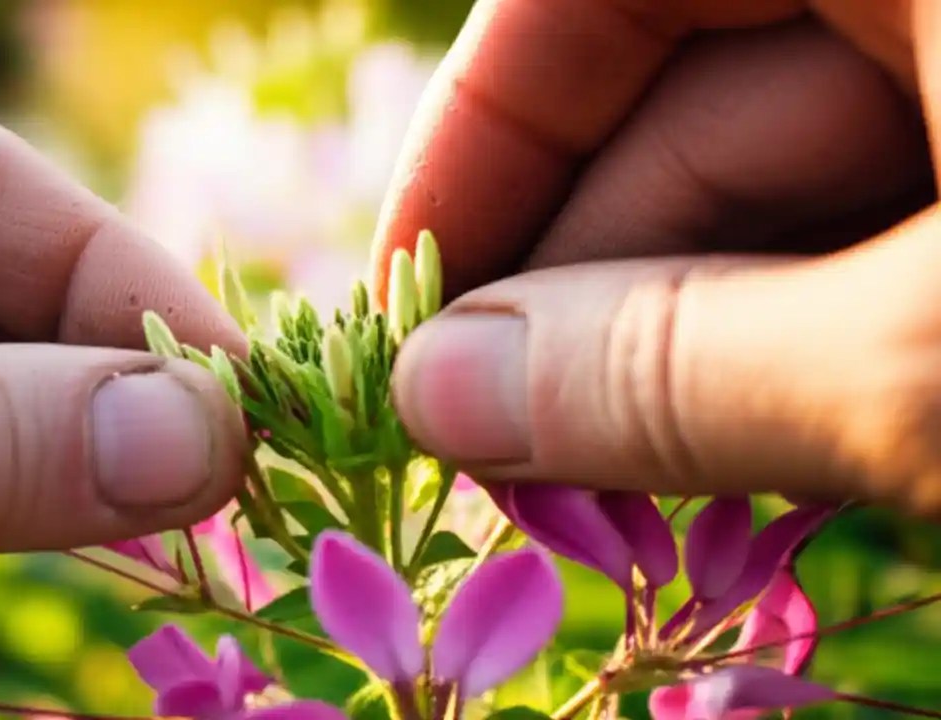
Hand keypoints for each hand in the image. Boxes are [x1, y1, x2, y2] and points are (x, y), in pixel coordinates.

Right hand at [374, 2, 940, 512]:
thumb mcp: (924, 362)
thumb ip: (665, 365)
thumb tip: (432, 389)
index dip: (476, 139)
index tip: (404, 305)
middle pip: (691, 102)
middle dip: (601, 288)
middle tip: (528, 452)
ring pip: (793, 178)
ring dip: (716, 340)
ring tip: (659, 485)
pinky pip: (890, 222)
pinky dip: (832, 336)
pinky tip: (804, 439)